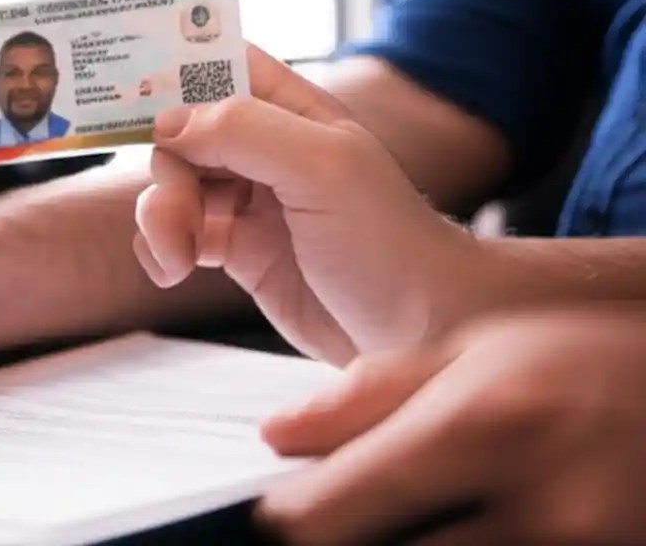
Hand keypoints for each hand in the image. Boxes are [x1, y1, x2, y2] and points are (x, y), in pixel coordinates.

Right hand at [134, 44, 481, 363]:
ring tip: (177, 260)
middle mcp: (268, 149)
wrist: (420, 336)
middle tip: (180, 216)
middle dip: (167, 171)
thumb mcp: (324, 167)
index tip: (124, 92)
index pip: (221, 64)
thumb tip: (168, 123)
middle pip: (181, 132)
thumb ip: (245, 130)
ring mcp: (250, 200)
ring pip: (171, 185)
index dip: (172, 69)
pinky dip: (160, 249)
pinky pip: (174, 234)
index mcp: (293, 111)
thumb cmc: (389, 244)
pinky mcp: (238, 251)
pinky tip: (174, 271)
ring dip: (159, 217)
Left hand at [254, 307, 645, 545]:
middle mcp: (534, 511)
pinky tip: (462, 530)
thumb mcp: (482, 348)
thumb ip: (372, 394)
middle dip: (345, 537)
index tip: (281, 508)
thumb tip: (278, 435)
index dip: (287, 517)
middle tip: (353, 510)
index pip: (327, 514)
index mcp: (484, 426)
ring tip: (422, 513)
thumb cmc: (595, 372)